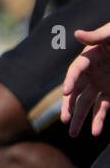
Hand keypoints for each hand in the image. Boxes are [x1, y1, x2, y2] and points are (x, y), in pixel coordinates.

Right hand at [63, 21, 109, 136]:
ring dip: (79, 118)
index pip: (76, 70)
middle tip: (64, 120)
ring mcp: (100, 84)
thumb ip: (96, 36)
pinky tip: (95, 133)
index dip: (70, 80)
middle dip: (69, 107)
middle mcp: (91, 73)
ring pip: (86, 104)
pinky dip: (98, 120)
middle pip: (76, 91)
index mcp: (89, 57)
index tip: (66, 92)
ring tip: (73, 133)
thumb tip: (77, 33)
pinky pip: (103, 108)